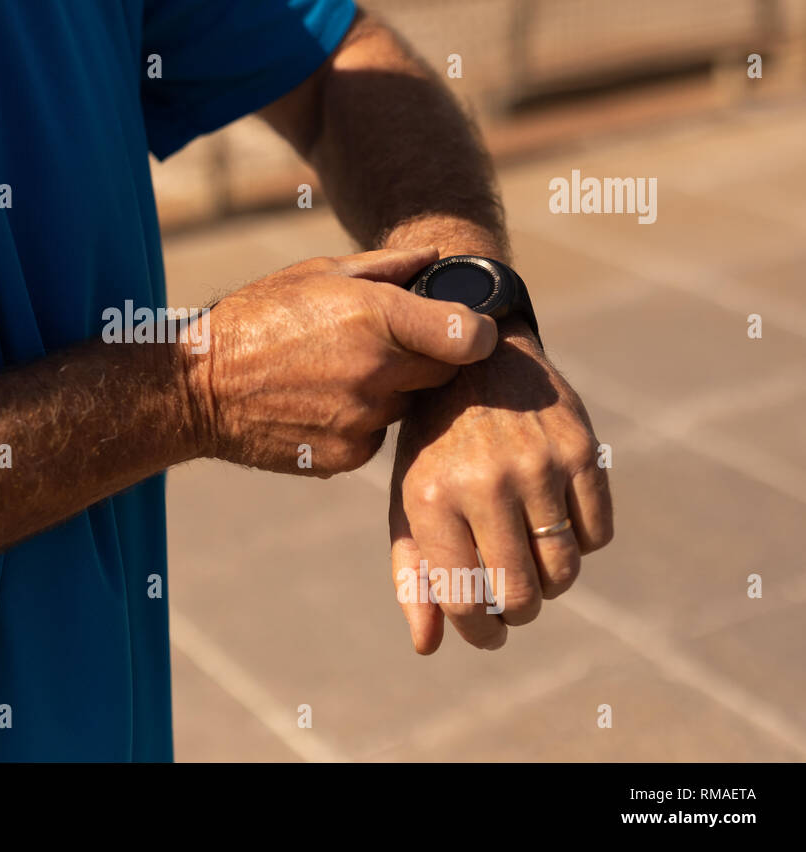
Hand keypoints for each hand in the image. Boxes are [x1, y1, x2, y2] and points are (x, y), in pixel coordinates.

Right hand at [181, 247, 497, 475]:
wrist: (198, 388)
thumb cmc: (256, 318)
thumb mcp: (317, 273)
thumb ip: (387, 267)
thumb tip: (436, 257)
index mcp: (376, 317)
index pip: (470, 337)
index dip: (475, 333)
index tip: (466, 330)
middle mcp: (378, 371)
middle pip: (444, 374)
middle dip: (428, 359)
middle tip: (389, 347)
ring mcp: (364, 420)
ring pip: (406, 406)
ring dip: (389, 391)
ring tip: (338, 374)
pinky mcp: (348, 456)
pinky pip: (377, 436)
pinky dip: (361, 422)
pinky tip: (320, 403)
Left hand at [387, 323, 613, 652]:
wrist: (474, 359)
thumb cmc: (433, 445)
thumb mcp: (408, 500)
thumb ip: (414, 573)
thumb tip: (428, 645)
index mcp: (432, 497)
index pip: (465, 599)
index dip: (480, 631)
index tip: (488, 633)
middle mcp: (485, 482)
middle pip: (523, 594)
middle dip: (518, 610)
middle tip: (511, 596)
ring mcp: (537, 464)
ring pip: (565, 571)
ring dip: (551, 581)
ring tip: (530, 557)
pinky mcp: (582, 449)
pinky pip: (598, 534)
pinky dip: (581, 542)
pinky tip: (555, 519)